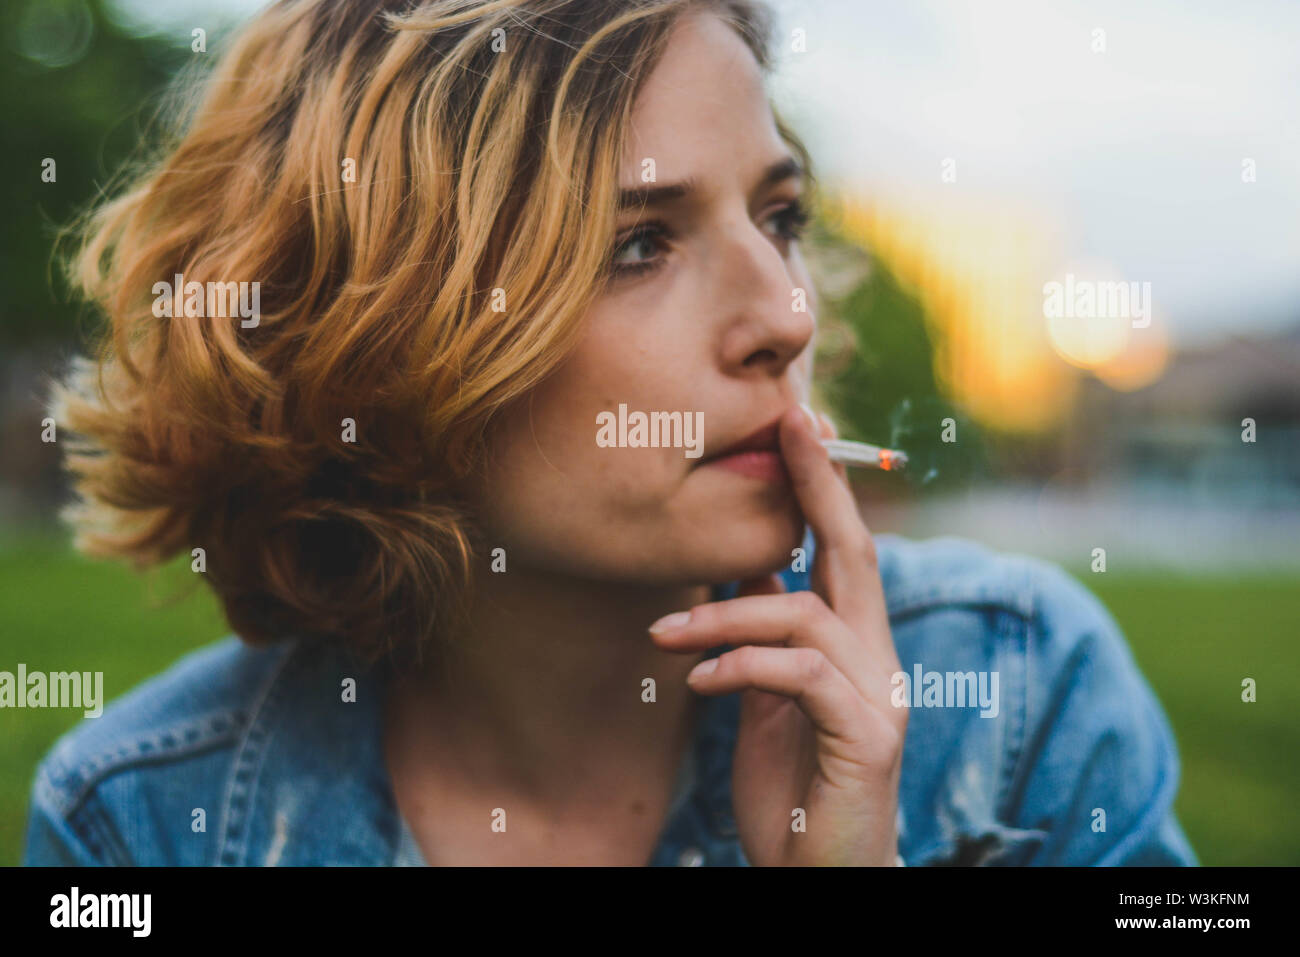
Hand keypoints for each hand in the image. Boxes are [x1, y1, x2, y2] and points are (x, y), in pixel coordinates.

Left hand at [649, 404, 905, 865]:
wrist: (819, 874)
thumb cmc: (791, 789)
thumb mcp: (765, 698)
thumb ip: (762, 634)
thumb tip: (739, 565)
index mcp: (855, 645)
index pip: (842, 548)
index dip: (821, 484)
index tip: (796, 421)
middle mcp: (878, 658)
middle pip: (854, 551)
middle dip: (818, 483)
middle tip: (787, 422)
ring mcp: (880, 696)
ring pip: (804, 615)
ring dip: (725, 614)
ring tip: (662, 635)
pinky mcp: (867, 737)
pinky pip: (801, 674)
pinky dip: (743, 666)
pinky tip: (698, 683)